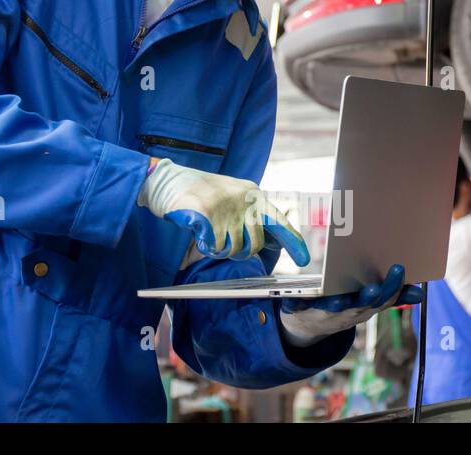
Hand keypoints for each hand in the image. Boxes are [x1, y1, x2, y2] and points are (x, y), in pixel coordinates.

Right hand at [139, 158, 309, 264]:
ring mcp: (225, 206)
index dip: (292, 241)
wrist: (165, 179)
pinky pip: (214, 245)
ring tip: (209, 235)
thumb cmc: (197, 193)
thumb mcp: (229, 199)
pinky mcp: (206, 213)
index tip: (305, 259)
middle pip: (255, 244)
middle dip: (241, 252)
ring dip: (220, 249)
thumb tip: (265, 243)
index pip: (278, 220)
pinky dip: (205, 245)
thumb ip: (247, 217)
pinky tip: (199, 233)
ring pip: (233, 248)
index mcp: (252, 194)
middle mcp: (243, 199)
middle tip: (226, 246)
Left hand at [278, 264, 422, 346]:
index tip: (399, 269)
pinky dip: (294, 302)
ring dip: (338, 304)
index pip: (381, 299)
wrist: (306, 326)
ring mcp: (321, 313)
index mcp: (362, 307)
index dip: (391, 287)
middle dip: (369, 296)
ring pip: (331, 308)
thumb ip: (391, 297)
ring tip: (340, 297)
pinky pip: (296, 307)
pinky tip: (292, 296)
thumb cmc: (341, 307)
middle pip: (360, 304)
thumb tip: (419, 293)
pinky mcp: (297, 310)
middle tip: (377, 285)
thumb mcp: (367, 304)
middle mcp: (345, 312)